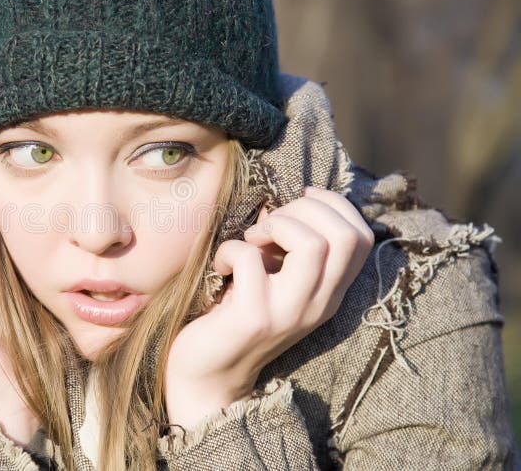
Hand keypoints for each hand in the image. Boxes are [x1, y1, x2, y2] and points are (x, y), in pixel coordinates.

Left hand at [165, 186, 374, 429]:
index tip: (299, 199)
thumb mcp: (277, 278)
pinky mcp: (254, 317)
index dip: (334, 204)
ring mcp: (289, 312)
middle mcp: (319, 304)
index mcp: (330, 292)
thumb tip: (293, 198)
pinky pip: (250, 259)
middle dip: (303, 210)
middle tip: (269, 224)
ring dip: (274, 226)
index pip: (362, 237)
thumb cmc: (237, 311)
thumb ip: (292, 247)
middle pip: (344, 235)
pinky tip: (221, 266)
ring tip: (251, 241)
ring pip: (312, 244)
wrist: (209, 373)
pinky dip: (230, 249)